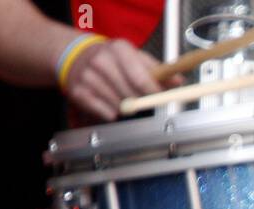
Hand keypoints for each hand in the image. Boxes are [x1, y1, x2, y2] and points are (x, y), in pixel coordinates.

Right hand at [63, 38, 179, 122]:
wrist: (74, 55)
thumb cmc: (112, 58)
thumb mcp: (135, 57)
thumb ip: (158, 70)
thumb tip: (179, 81)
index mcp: (119, 49)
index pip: (140, 78)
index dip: (154, 92)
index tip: (161, 97)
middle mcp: (101, 61)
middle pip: (131, 94)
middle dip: (140, 100)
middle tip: (139, 96)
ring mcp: (88, 77)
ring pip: (120, 105)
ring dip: (126, 106)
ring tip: (121, 95)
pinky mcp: (79, 92)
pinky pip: (105, 112)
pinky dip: (111, 112)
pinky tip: (109, 102)